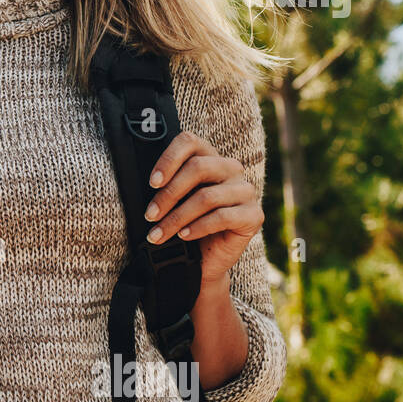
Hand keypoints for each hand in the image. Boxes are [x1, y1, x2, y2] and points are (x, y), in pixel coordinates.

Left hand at [142, 130, 262, 283]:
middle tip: (150, 215)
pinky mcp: (254, 215)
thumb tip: (149, 183)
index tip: (152, 183)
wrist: (205, 260)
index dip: (169, 159)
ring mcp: (245, 191)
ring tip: (159, 233)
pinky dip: (198, 227)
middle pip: (198, 168)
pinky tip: (184, 235)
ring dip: (177, 217)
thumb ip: (165, 186)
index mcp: (209, 158)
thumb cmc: (186, 224)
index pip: (190, 141)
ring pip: (207, 197)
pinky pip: (222, 217)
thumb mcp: (173, 202)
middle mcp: (230, 169)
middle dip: (168, 194)